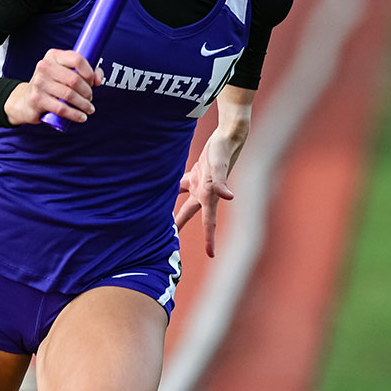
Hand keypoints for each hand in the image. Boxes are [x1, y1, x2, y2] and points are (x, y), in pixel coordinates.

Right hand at [4, 48, 99, 124]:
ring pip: (69, 95)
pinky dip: (75, 114)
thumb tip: (98, 80)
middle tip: (90, 98)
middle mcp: (44, 66)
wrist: (26, 100)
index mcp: (53, 55)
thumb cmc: (52, 85)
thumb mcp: (66, 73)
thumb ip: (87, 72)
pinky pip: (61, 109)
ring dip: (84, 104)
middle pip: (74, 79)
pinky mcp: (37, 99)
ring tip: (88, 108)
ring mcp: (39, 83)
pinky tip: (82, 117)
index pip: (77, 59)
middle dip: (87, 91)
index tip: (93, 82)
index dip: (89, 72)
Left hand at [174, 131, 243, 256]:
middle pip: (188, 215)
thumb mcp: (220, 168)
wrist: (227, 137)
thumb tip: (229, 197)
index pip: (209, 222)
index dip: (209, 239)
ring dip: (174, 211)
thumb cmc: (223, 151)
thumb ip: (222, 183)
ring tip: (163, 221)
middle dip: (180, 228)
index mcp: (209, 196)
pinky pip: (180, 185)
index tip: (211, 254)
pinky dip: (172, 190)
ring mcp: (199, 184)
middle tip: (169, 244)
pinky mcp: (195, 174)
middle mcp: (204, 193)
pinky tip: (161, 193)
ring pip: (183, 202)